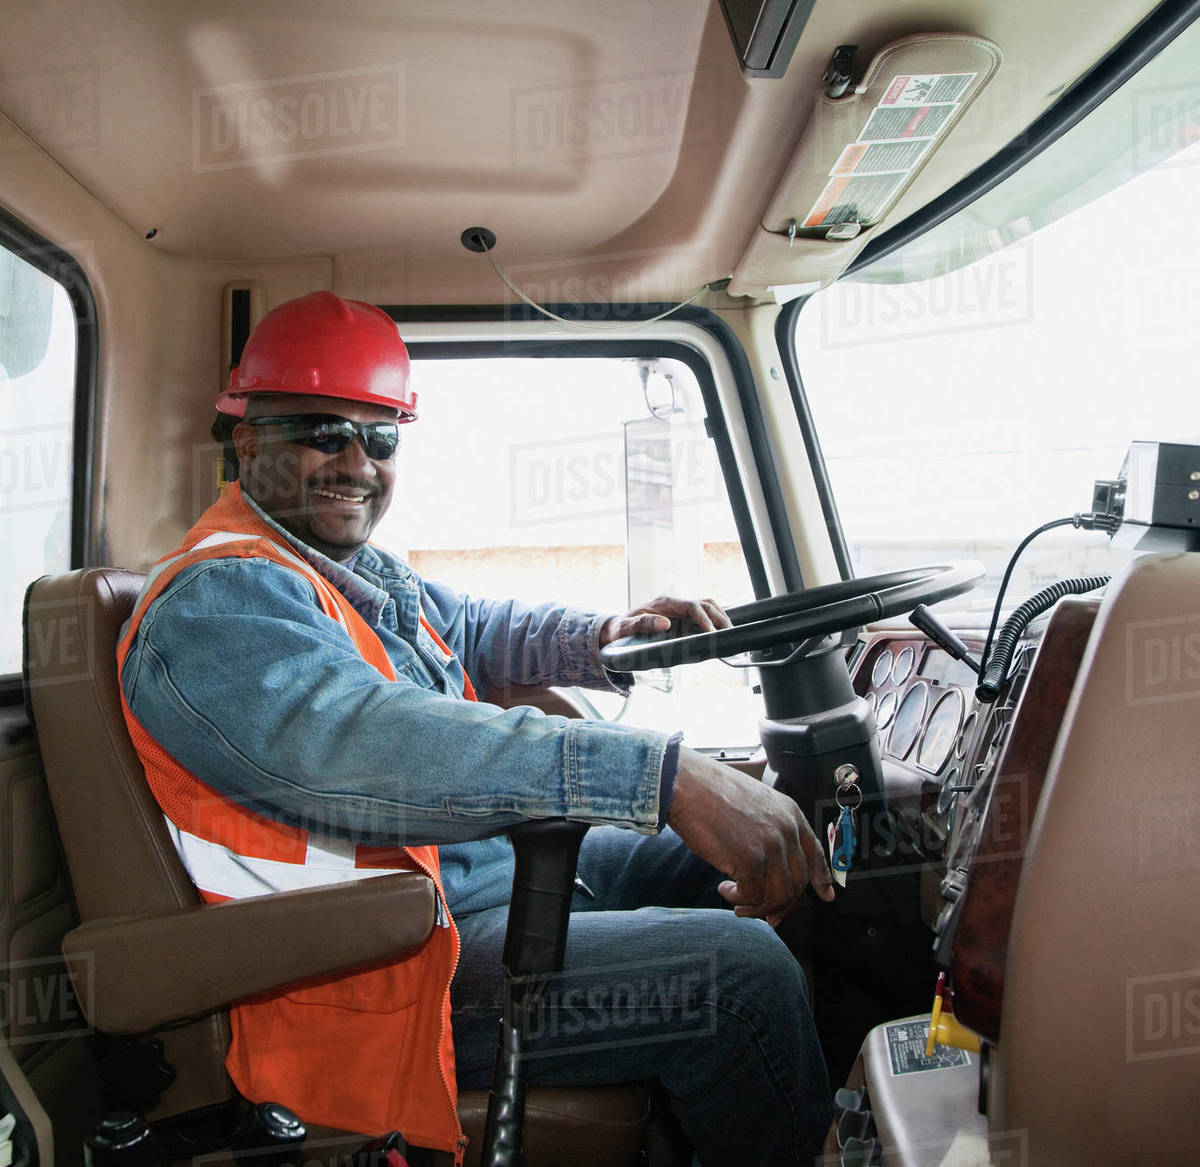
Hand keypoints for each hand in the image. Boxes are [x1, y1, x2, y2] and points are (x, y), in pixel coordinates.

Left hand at [600, 595, 731, 645]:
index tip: (711, 632)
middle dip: (718, 617)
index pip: (692, 605)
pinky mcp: (682, 620)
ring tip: (730, 632)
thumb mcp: (626, 627)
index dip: (704, 618)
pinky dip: (715, 622)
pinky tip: (724, 631)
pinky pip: (703, 617)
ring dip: (720, 618)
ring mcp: (680, 611)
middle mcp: (675, 604)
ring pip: (707, 608)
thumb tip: (664, 623)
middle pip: (705, 604)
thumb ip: (643, 624)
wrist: (617, 630)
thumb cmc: (621, 629)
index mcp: (664, 602)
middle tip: (728, 632)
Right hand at [667, 746, 834, 923]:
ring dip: (757, 907)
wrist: (687, 784)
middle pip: (797, 882)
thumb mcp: (754, 801)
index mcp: (790, 813)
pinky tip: (724, 890)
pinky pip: (753, 897)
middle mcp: (786, 830)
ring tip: (738, 903)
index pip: (814, 852)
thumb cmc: (709, 791)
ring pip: (777, 895)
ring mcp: (771, 847)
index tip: (826, 895)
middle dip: (782, 904)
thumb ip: (769, 826)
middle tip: (767, 915)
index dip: (821, 878)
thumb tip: (768, 860)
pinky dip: (738, 900)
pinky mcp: (751, 861)